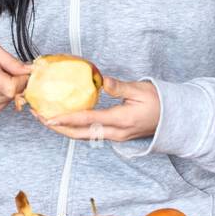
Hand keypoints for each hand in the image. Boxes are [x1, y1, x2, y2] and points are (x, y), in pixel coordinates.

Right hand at [0, 42, 32, 118]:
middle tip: (6, 71)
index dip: (23, 78)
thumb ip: (11, 60)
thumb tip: (29, 70)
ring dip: (10, 89)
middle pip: (14, 92)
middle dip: (17, 81)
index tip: (22, 70)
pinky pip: (4, 106)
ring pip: (11, 99)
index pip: (13, 86)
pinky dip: (3, 97)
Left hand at [32, 76, 160, 143]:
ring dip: (65, 128)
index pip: (88, 120)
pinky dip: (76, 128)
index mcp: (120, 120)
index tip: (48, 117)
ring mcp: (115, 136)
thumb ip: (119, 86)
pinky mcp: (116, 135)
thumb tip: (101, 79)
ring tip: (47, 118)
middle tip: (39, 117)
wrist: (175, 119)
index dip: (66, 118)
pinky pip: (91, 133)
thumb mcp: (140, 89)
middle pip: (80, 134)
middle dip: (58, 127)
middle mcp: (115, 133)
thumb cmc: (160, 102)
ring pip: (84, 136)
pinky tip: (67, 119)